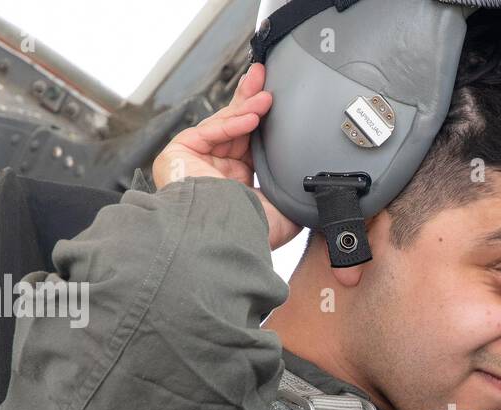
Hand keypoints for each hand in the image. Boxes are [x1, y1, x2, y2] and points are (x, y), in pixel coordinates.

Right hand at [152, 63, 301, 250]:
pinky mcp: (179, 154)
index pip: (252, 144)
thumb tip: (321, 186)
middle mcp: (216, 171)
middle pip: (236, 126)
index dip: (263, 122)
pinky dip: (233, 123)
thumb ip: (295, 193)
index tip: (278, 103)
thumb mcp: (284, 214)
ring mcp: (196, 161)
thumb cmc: (249, 236)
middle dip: (251, 100)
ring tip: (267, 92)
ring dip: (247, 106)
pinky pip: (210, 131)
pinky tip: (253, 116)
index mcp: (237, 185)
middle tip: (266, 76)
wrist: (222, 242)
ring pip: (224, 124)